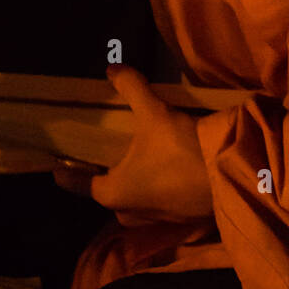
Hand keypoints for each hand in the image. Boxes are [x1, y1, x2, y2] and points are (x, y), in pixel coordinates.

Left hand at [53, 65, 213, 224]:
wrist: (230, 176)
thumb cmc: (181, 150)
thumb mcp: (154, 112)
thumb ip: (131, 88)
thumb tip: (112, 68)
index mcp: (112, 192)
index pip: (78, 183)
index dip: (67, 171)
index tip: (58, 163)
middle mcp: (128, 213)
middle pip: (108, 190)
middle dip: (107, 173)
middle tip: (106, 149)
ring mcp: (155, 220)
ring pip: (135, 198)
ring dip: (135, 180)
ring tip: (138, 156)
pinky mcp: (179, 219)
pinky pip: (158, 202)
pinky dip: (158, 187)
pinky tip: (166, 168)